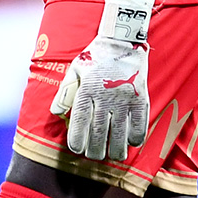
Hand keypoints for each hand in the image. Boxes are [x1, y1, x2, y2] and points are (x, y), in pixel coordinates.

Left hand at [50, 36, 149, 160]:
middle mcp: (105, 94)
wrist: (122, 40)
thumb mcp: (75, 69)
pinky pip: (139, 122)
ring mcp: (124, 97)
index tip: (76, 150)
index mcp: (87, 88)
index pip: (80, 120)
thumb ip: (65, 92)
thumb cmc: (95, 57)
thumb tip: (56, 112)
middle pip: (99, 131)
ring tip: (113, 156)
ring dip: (116, 148)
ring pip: (120, 131)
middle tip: (94, 156)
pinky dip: (136, 136)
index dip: (78, 139)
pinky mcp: (140, 97)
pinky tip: (131, 144)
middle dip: (96, 149)